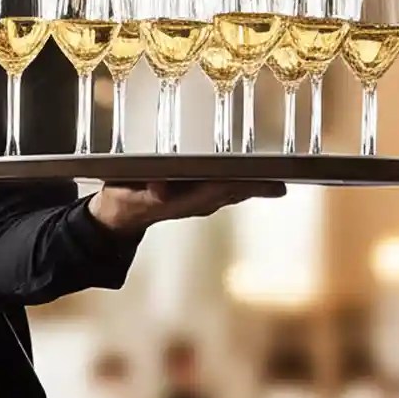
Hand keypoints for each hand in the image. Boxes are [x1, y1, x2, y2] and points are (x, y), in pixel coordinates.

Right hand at [87, 180, 286, 234]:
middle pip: (231, 194)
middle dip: (255, 189)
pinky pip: (225, 193)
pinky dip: (242, 186)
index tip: (259, 182)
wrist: (117, 216)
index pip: (215, 190)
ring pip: (231, 195)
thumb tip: (161, 189)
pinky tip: (254, 181)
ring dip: (253, 189)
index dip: (238, 185)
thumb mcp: (124, 193)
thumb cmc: (121, 199)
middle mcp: (193, 204)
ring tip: (276, 184)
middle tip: (281, 185)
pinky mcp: (197, 200)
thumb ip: (143, 191)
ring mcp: (197, 204)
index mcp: (179, 201)